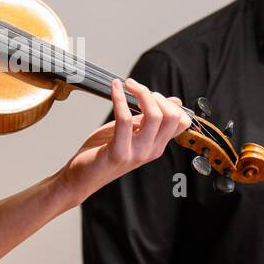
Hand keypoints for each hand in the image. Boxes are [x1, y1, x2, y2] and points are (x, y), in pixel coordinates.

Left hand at [56, 77, 190, 206]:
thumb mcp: (131, 133)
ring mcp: (136, 153)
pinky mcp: (118, 152)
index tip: (150, 95)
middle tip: (136, 88)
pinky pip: (125, 119)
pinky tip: (114, 88)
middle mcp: (151, 150)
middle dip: (155, 95)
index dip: (169, 103)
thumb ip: (147, 119)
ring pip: (154, 116)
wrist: (81, 178)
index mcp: (157, 146)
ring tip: (127, 85)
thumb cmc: (103, 153)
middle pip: (172, 116)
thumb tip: (174, 101)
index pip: (182, 122)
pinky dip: (119, 98)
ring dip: (141, 93)